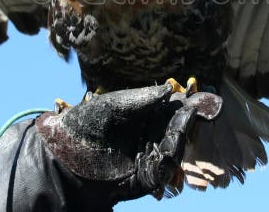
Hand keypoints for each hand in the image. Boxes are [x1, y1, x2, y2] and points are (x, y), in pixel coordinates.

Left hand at [36, 83, 222, 200]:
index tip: (201, 95)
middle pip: (176, 128)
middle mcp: (147, 137)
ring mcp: (146, 157)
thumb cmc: (82, 126)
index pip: (169, 109)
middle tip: (207, 106)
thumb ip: (141, 99)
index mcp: (140, 118)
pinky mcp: (143, 179)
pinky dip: (172, 157)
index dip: (186, 103)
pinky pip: (163, 169)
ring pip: (174, 147)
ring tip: (190, 117)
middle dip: (191, 118)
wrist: (62, 158)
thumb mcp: (112, 105)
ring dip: (184, 134)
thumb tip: (169, 90)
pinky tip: (176, 142)